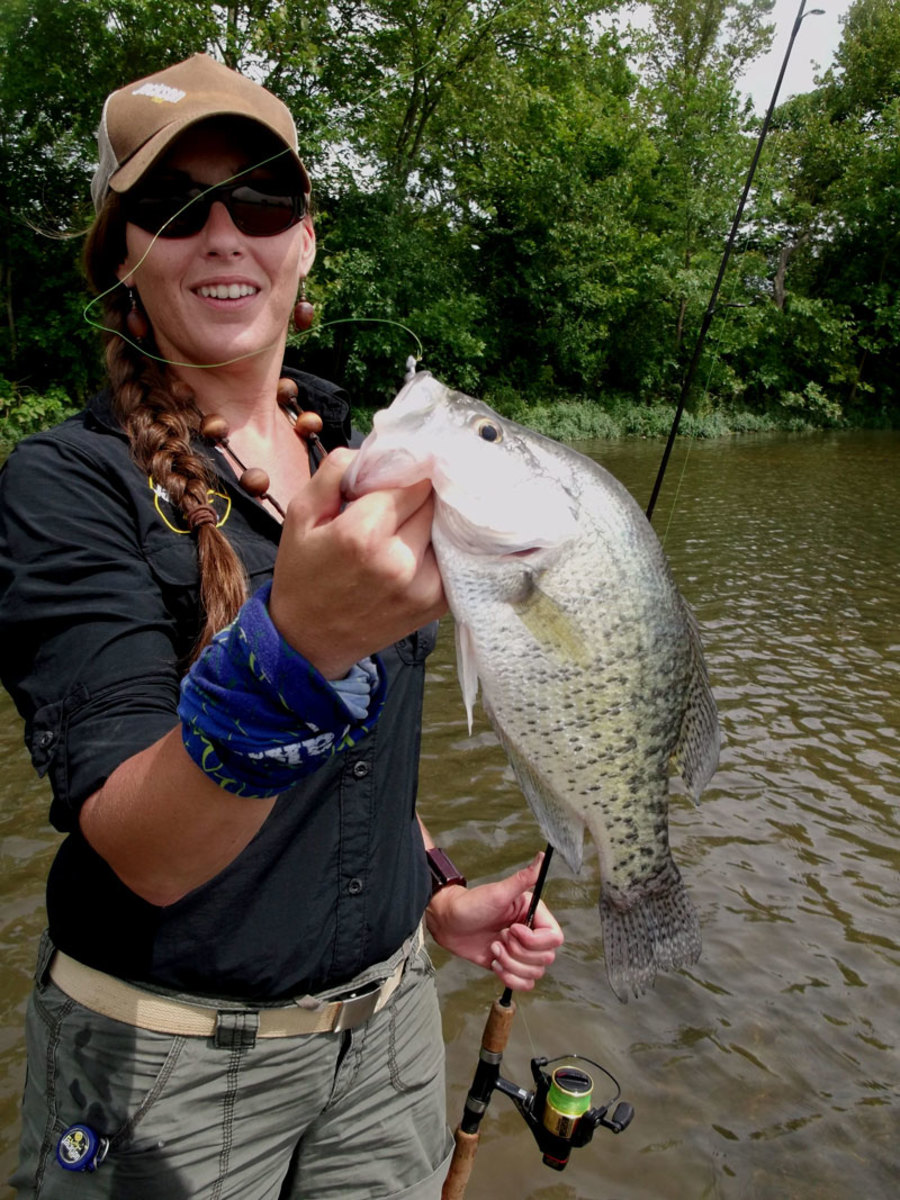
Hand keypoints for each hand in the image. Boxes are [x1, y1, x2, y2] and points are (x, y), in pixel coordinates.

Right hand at [269, 447, 445, 678]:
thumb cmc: (303, 573)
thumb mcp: (301, 513)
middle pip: (434, 502)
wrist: (309, 642)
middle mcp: (399, 560)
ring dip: (435, 519)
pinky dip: (441, 545)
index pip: (413, 481)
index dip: (408, 471)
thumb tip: (379, 450)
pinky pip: (453, 557)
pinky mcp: (438, 603)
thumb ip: (336, 472)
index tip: (399, 472)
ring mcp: (424, 586)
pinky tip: (419, 545)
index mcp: (362, 534)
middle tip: (404, 496)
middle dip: (422, 493)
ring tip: (411, 521)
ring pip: (448, 528)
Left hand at [426, 853, 563, 990]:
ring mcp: (520, 952)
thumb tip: (542, 856)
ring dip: (511, 965)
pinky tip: (494, 962)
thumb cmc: (470, 903)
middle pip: (546, 958)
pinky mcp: (509, 965)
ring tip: (494, 948)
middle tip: (499, 938)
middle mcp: (530, 934)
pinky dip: (509, 978)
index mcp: (533, 914)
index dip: (534, 940)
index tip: (512, 930)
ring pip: (535, 973)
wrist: (447, 922)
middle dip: (519, 953)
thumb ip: (523, 878)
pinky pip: (524, 983)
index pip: (554, 938)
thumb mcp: (498, 892)